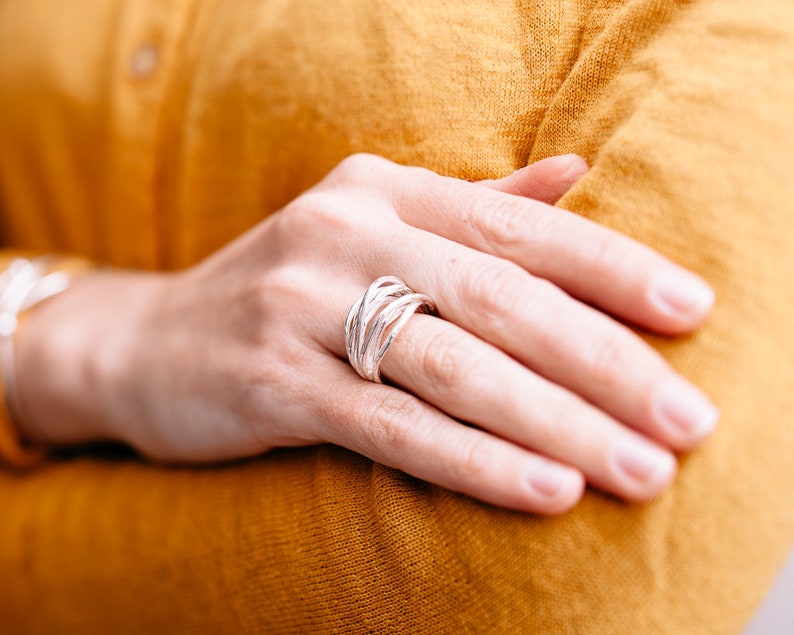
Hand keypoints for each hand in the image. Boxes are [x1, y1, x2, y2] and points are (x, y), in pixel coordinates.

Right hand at [15, 154, 717, 513]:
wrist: (146, 340)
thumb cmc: (284, 289)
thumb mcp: (373, 228)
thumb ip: (476, 207)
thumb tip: (578, 176)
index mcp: (384, 192)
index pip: (520, 227)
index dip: (613, 269)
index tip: (693, 313)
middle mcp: (347, 233)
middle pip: (503, 300)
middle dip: (606, 363)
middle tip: (688, 419)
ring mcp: (303, 306)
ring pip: (457, 367)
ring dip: (559, 423)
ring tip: (640, 469)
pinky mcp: (271, 381)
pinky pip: (393, 426)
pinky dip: (476, 459)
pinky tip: (545, 491)